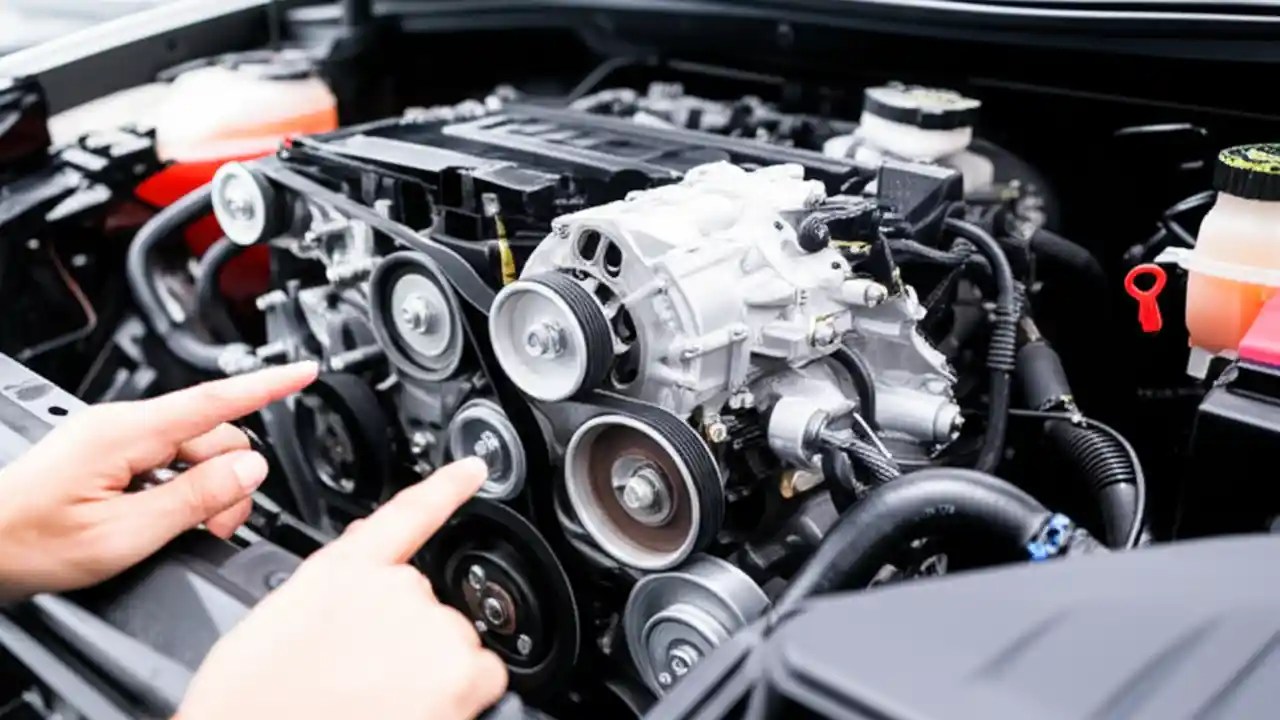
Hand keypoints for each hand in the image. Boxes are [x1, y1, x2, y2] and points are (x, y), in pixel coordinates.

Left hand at [0, 362, 317, 601]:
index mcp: (124, 433)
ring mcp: (114, 438)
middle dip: (229, 479)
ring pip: (195, 453)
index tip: (304, 371)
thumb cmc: (28, 543)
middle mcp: (121, 426)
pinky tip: (162, 520)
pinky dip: (181, 490)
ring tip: (180, 532)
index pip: (213, 400)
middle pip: (213, 436)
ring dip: (205, 491)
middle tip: (214, 527)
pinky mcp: (110, 455)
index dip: (266, 386)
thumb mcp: (122, 535)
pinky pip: (169, 461)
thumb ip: (194, 499)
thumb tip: (249, 468)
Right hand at [180, 457, 506, 719]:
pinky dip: (465, 695)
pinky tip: (419, 712)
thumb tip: (361, 562)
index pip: (407, 513)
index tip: (476, 469)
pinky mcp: (459, 671)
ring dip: (429, 671)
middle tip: (363, 680)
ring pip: (454, 644)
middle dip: (405, 640)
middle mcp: (395, 587)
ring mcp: (431, 626)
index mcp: (342, 570)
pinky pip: (487, 675)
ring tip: (376, 704)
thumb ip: (330, 587)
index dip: (448, 487)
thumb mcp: (276, 626)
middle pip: (425, 604)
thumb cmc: (250, 703)